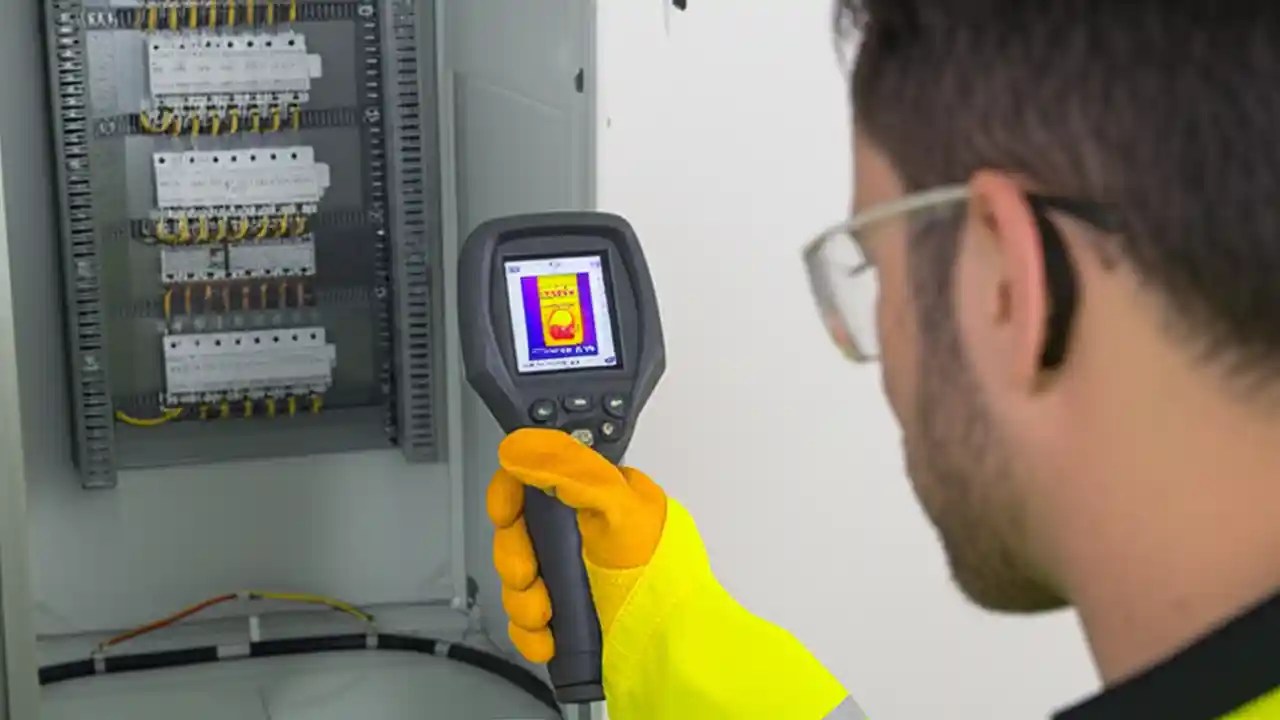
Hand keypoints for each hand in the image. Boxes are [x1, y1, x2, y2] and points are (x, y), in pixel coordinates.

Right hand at [487, 428, 666, 661]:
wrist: (668, 649)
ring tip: (546, 613)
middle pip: (516, 531)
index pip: (535, 476)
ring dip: (522, 599)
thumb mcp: (621, 509)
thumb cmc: (662, 576)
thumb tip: (523, 446)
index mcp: (597, 496)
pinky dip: (529, 631)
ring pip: (516, 577)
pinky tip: (548, 637)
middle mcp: (582, 531)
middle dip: (515, 558)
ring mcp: (572, 573)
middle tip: (530, 575)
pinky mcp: (565, 613)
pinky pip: (523, 617)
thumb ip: (573, 471)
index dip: (511, 492)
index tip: (506, 513)